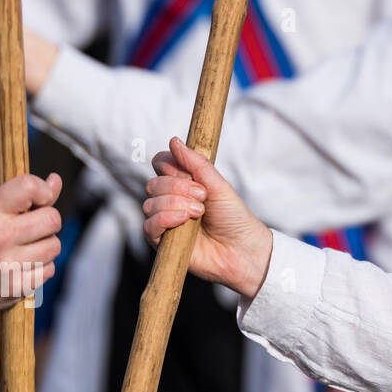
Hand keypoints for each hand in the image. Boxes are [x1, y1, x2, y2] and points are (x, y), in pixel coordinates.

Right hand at [0, 172, 61, 318]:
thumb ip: (23, 196)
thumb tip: (55, 180)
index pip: (28, 187)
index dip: (43, 190)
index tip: (40, 198)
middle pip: (52, 219)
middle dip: (48, 221)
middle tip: (31, 228)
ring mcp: (7, 265)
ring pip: (54, 246)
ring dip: (45, 246)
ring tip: (23, 248)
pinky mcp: (15, 287)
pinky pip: (49, 270)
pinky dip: (41, 268)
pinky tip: (20, 266)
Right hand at [143, 137, 273, 298]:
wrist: (243, 250)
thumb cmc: (234, 217)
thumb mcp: (218, 185)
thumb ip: (196, 164)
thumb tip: (174, 141)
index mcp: (184, 183)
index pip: (160, 164)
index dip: (169, 164)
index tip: (189, 172)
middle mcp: (171, 201)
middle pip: (153, 183)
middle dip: (178, 186)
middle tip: (203, 196)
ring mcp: (165, 221)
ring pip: (149, 203)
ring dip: (175, 203)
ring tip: (199, 212)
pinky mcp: (162, 242)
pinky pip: (148, 225)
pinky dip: (165, 218)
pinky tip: (184, 220)